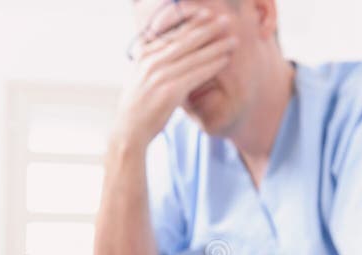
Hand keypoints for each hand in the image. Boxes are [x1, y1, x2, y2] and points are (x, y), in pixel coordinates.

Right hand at [112, 5, 236, 147]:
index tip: (208, 15)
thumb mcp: (141, 78)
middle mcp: (151, 62)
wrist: (129, 131)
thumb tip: (170, 51)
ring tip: (233, 40)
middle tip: (226, 21)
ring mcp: (160, 75)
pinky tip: (225, 60)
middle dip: (208, 29)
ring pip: (194, 56)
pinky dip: (213, 65)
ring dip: (216, 47)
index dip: (192, 23)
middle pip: (185, 40)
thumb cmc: (138, 106)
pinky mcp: (170, 91)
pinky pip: (197, 74)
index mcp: (144, 55)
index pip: (172, 34)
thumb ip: (154, 62)